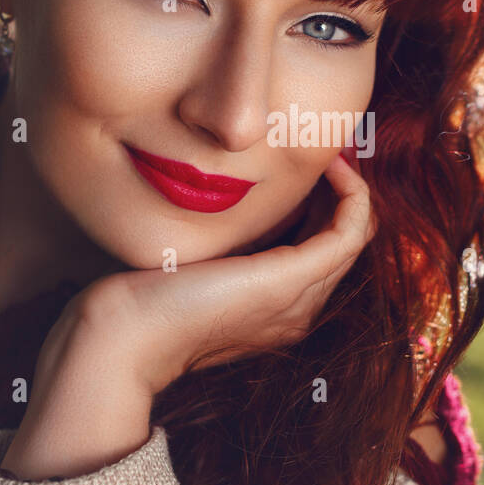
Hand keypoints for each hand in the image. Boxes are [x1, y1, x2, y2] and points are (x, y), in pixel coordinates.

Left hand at [3, 150, 374, 479]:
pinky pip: (351, 232)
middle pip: (345, 243)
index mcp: (276, 310)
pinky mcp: (295, 280)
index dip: (325, 205)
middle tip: (329, 150)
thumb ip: (223, 242)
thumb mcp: (197, 261)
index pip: (322, 254)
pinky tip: (332, 165)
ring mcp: (300, 299)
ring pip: (355, 236)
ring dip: (351, 188)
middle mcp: (298, 309)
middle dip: (341, 192)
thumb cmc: (145, 297)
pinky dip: (352, 195)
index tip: (310, 166)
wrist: (128, 334)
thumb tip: (232, 198)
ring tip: (334, 152)